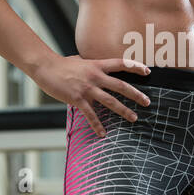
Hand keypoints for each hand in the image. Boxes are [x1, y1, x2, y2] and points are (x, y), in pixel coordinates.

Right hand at [33, 55, 150, 137]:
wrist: (46, 67)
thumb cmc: (62, 64)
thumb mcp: (81, 60)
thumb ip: (92, 65)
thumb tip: (99, 68)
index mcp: (97, 65)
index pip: (121, 64)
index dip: (135, 67)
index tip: (148, 72)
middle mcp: (95, 76)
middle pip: (121, 86)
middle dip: (136, 95)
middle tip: (147, 102)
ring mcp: (87, 88)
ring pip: (110, 101)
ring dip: (124, 110)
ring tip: (134, 118)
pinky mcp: (77, 99)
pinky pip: (90, 114)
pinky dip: (97, 125)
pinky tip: (103, 133)